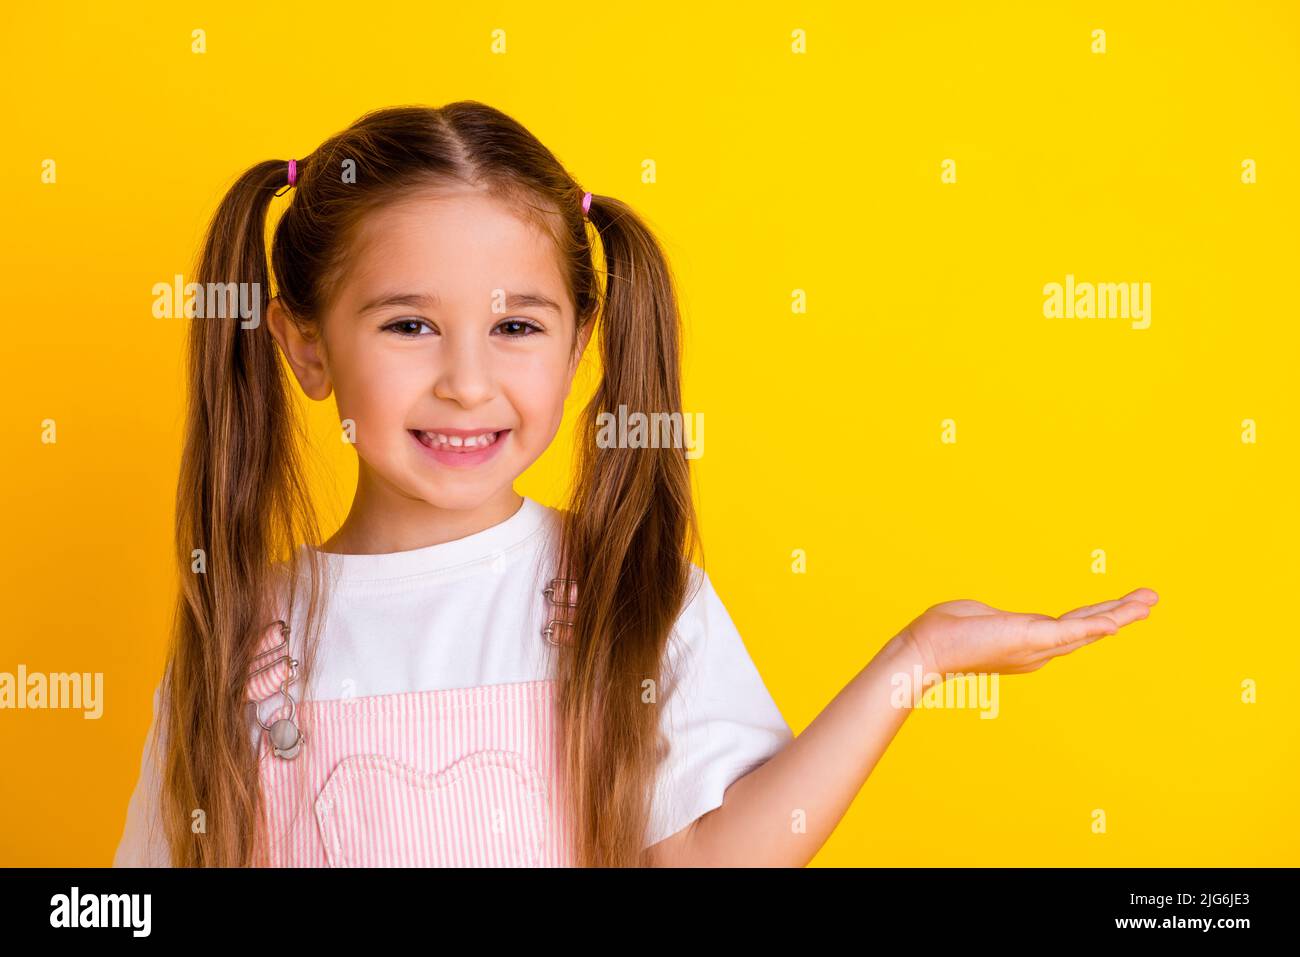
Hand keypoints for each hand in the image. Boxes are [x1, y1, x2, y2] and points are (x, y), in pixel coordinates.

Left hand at [900, 588, 1158, 676]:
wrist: (925, 649)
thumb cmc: (944, 632)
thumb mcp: (979, 617)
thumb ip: (997, 617)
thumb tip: (992, 615)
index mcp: (1029, 641)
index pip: (1072, 626)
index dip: (1099, 616)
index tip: (1123, 607)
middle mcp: (1038, 650)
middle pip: (1089, 628)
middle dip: (1122, 613)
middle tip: (1152, 599)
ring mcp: (1036, 647)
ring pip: (1088, 629)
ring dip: (1121, 615)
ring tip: (1149, 602)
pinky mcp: (1030, 639)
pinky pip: (1070, 632)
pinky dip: (1095, 625)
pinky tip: (1119, 620)